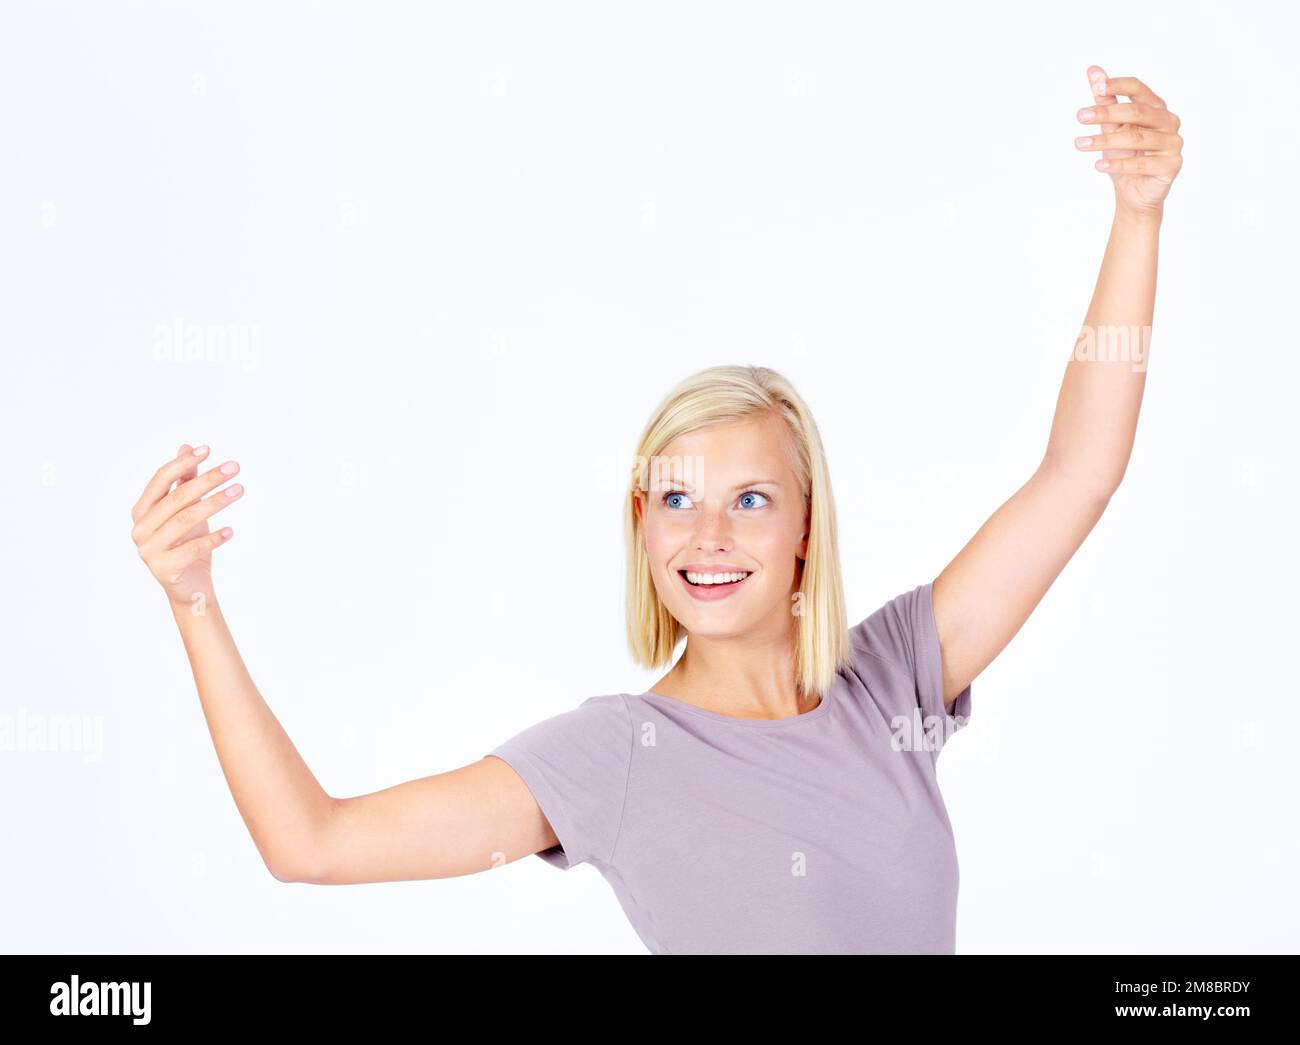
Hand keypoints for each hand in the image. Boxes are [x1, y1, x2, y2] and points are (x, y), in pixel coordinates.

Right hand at [131, 444, 243, 608]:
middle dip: (207, 480)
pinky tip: (231, 531)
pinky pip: (193, 549)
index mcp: (141, 512)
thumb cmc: (187, 543)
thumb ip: (184, 481)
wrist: (190, 587)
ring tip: (239, 490)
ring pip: (186, 520)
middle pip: (177, 498)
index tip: (207, 450)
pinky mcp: (165, 569)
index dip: (182, 464)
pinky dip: (214, 538)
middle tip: (234, 468)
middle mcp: (140, 529)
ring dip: (216, 503)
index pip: (160, 481)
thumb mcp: (187, 510)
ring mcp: (149, 551)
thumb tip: (186, 447)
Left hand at [1075, 65, 1182, 218]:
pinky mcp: (1171, 166)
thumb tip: (1092, 70)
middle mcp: (1169, 122)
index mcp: (1156, 108)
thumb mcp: (1112, 126)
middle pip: (1137, 112)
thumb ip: (1105, 99)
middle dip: (1107, 113)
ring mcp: (1173, 144)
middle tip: (1080, 116)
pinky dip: (1119, 165)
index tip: (1096, 86)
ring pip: (1137, 139)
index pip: (1139, 89)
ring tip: (1079, 144)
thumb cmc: (1124, 155)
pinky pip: (1142, 164)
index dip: (1118, 86)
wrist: (1134, 192)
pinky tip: (1098, 165)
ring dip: (1105, 141)